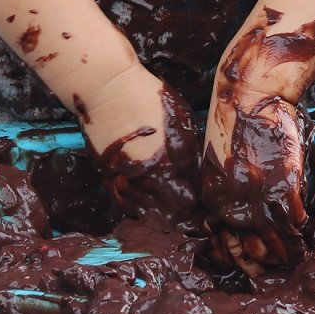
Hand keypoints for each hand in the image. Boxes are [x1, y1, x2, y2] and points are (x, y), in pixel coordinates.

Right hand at [83, 68, 201, 222]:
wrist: (107, 88)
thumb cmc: (147, 94)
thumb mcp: (180, 116)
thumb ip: (190, 144)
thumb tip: (197, 166)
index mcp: (177, 159)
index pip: (196, 194)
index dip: (203, 204)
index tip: (207, 210)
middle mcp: (154, 175)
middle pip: (175, 209)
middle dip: (188, 218)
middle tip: (195, 225)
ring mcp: (129, 178)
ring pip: (150, 212)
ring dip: (164, 220)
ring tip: (173, 226)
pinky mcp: (109, 177)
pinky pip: (125, 205)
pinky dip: (137, 212)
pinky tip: (144, 215)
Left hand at [201, 87, 311, 273]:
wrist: (249, 95)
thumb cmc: (233, 125)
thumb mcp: (218, 163)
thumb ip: (227, 193)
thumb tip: (240, 217)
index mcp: (215, 200)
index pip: (227, 246)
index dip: (244, 259)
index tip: (256, 264)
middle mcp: (235, 205)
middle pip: (254, 250)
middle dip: (270, 261)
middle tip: (283, 264)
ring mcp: (260, 197)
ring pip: (278, 240)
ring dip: (290, 250)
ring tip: (299, 254)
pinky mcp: (283, 185)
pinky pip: (294, 219)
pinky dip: (300, 225)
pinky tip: (302, 225)